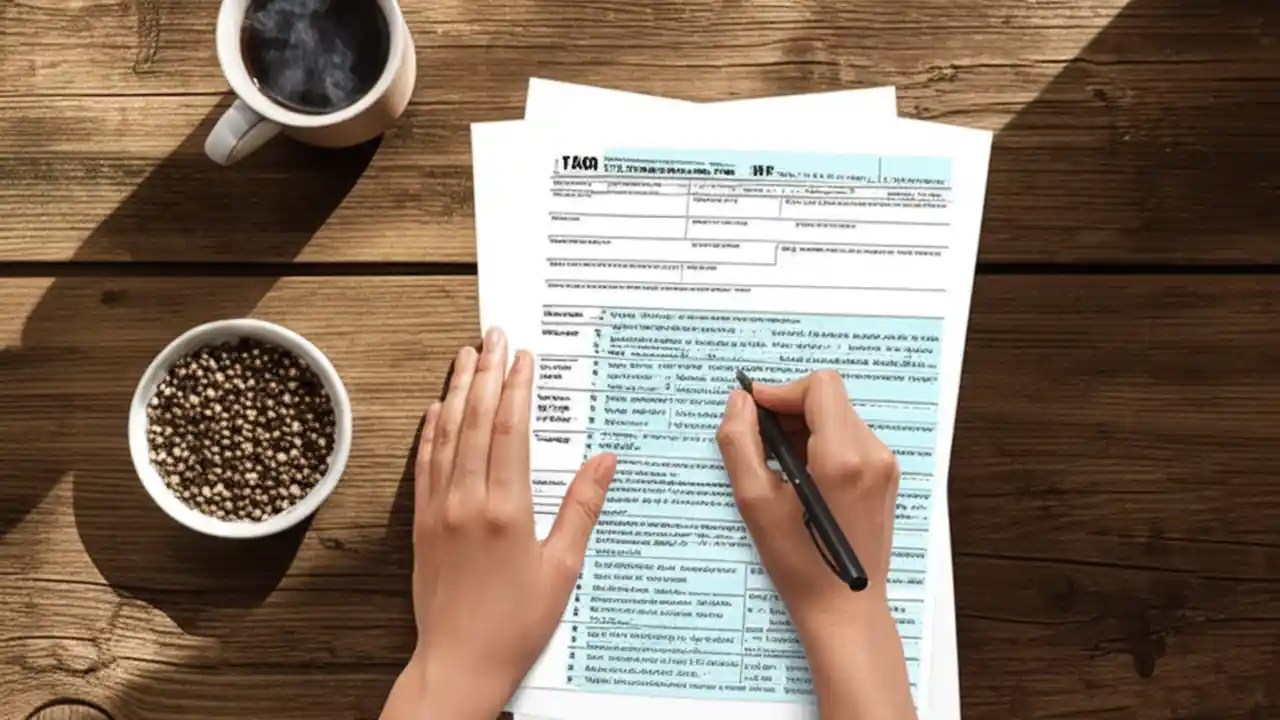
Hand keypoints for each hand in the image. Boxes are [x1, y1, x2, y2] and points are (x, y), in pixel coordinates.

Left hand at [381, 328, 617, 719]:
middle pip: (476, 420)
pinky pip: (424, 465)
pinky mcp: (421, 524)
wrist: (459, 662)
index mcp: (507, 509)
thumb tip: (604, 460)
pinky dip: (430, 432)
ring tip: (466, 357)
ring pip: (446, 435)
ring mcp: (439, 510)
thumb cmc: (515, 624)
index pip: (510, 429)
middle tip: (493, 336)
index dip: (516, 386)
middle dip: (486, 373)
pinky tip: (436, 410)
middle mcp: (467, 501)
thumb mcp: (562, 569)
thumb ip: (582, 508)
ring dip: (457, 390)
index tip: (522, 356)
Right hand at [717, 370, 914, 718]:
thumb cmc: (797, 563)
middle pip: (829, 400)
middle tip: (761, 444)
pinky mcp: (886, 478)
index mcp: (843, 457)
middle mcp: (873, 454)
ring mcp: (885, 466)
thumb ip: (741, 443)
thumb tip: (740, 402)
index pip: (820, 386)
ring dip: (806, 429)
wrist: (843, 607)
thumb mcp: (755, 502)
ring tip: (780, 468)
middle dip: (791, 412)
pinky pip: (851, 439)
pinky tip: (803, 479)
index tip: (756, 411)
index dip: (783, 391)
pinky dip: (823, 445)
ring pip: (839, 417)